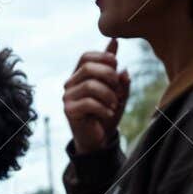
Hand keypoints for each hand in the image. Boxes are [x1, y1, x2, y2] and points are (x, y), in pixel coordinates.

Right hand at [63, 38, 130, 154]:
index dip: (104, 57)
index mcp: (80, 75)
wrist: (99, 137)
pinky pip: (88, 103)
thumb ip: (121, 81)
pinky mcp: (69, 110)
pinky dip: (103, 108)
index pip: (86, 56)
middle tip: (118, 90)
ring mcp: (68, 96)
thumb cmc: (107, 112)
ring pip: (90, 86)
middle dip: (109, 75)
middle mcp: (71, 83)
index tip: (117, 68)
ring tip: (115, 105)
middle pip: (87, 67)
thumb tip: (124, 70)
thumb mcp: (119, 94)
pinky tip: (108, 114)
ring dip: (109, 95)